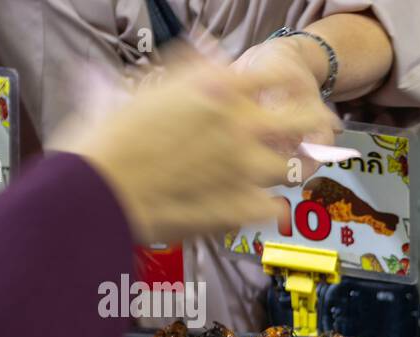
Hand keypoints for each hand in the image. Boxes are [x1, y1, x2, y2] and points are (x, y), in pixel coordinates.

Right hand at [52, 59, 336, 243]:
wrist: (95, 193)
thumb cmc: (105, 140)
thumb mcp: (142, 87)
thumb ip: (184, 68)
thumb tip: (206, 47)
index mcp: (216, 89)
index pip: (277, 75)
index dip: (292, 83)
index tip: (296, 89)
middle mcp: (239, 124)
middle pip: (306, 118)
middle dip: (319, 122)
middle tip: (323, 128)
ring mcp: (245, 168)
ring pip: (296, 166)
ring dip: (296, 166)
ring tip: (296, 167)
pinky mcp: (242, 207)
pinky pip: (275, 207)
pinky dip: (271, 206)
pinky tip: (265, 205)